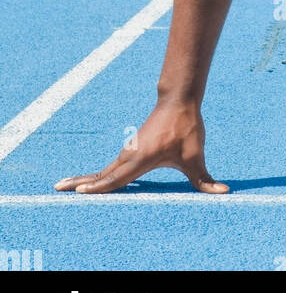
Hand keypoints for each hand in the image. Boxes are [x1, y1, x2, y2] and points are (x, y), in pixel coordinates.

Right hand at [54, 99, 228, 194]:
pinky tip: (91, 181)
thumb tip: (223, 192)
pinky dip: (98, 175)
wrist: (180, 99)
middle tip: (56, 189)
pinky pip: (111, 166)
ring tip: (65, 186)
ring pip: (104, 170)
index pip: (115, 178)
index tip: (79, 193)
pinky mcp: (132, 148)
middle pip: (101, 174)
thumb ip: (206, 179)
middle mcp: (130, 155)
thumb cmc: (187, 127)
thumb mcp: (196, 156)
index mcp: (140, 159)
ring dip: (85, 179)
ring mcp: (129, 151)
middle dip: (80, 183)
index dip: (98, 187)